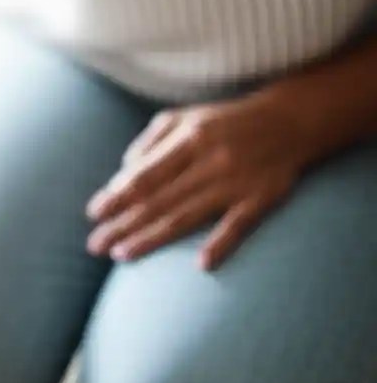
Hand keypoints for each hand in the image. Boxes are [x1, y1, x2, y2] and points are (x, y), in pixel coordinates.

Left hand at [85, 94, 310, 269]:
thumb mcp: (183, 118)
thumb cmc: (223, 122)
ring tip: (122, 255)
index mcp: (189, 139)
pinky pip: (239, 225)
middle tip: (95, 246)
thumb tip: (120, 175)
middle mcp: (210, 161)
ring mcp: (236, 182)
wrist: (289, 120)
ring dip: (152, 238)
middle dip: (123, 224)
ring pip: (187, 216)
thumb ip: (149, 143)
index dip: (117, 196)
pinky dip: (222, 244)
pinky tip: (202, 264)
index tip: (94, 215)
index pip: (145, 174)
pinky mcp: (262, 199)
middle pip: (159, 200)